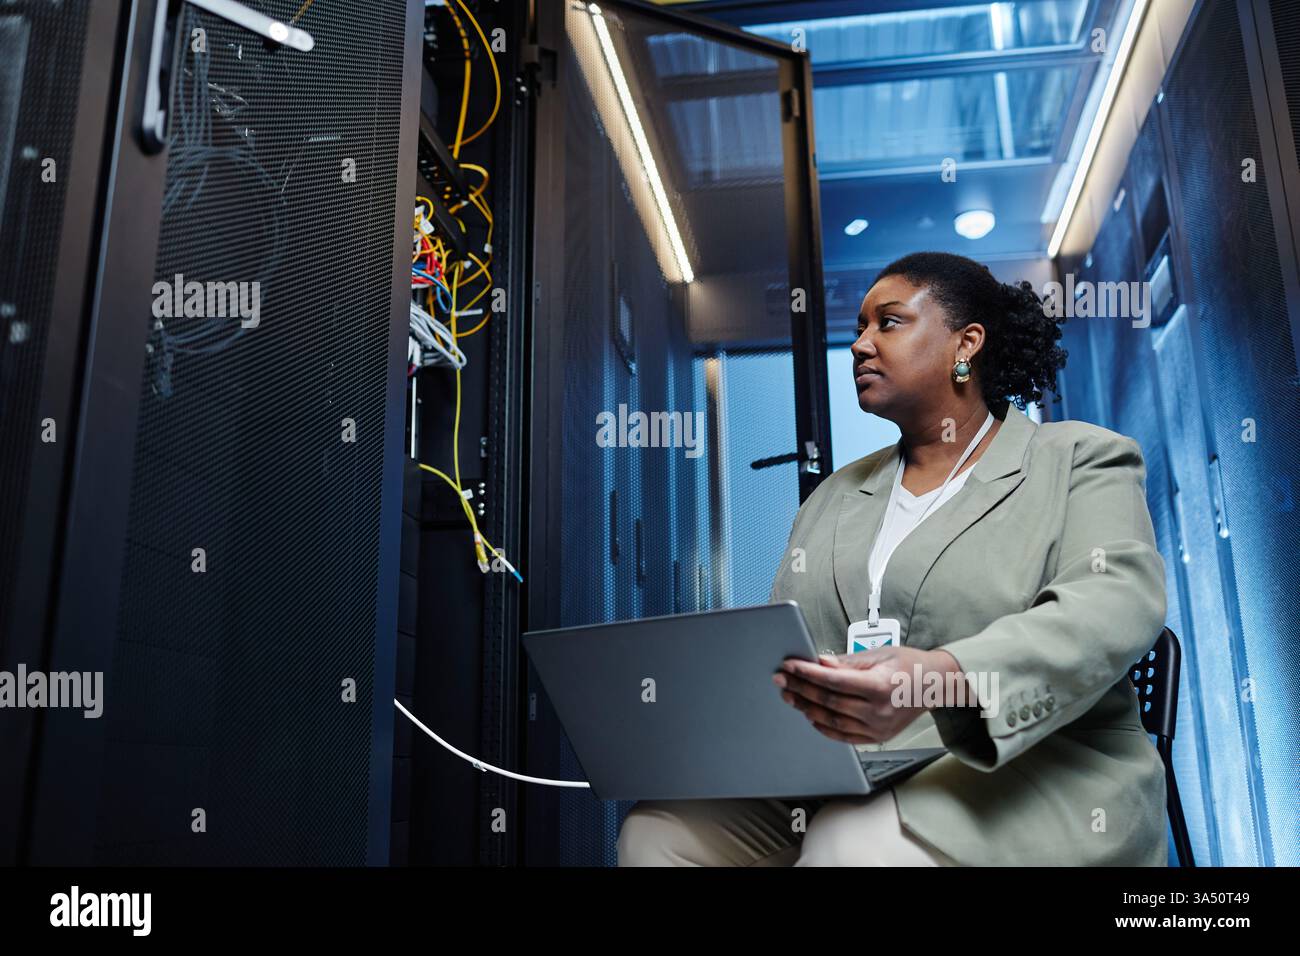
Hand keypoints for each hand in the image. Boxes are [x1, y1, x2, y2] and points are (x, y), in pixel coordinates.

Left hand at [772, 646, 959, 744]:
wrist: (936, 685)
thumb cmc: (910, 665)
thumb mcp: (880, 654)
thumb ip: (847, 662)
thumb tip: (819, 662)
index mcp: (880, 686)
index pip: (834, 681)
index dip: (807, 673)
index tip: (789, 666)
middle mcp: (879, 711)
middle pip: (829, 702)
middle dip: (801, 689)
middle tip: (781, 679)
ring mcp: (878, 728)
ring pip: (832, 721)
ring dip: (807, 708)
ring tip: (791, 696)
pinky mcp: (877, 737)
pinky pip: (843, 736)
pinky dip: (823, 727)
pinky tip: (810, 714)